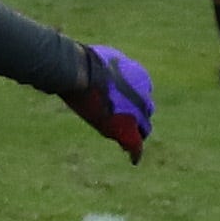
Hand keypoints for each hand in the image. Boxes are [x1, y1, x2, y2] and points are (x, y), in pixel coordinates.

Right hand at [60, 42, 153, 163]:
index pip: (139, 94)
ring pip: (141, 127)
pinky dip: (135, 151)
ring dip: (134, 133)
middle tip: (128, 126)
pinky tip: (134, 159)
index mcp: (139, 76)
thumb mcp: (91, 60)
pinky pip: (135, 144)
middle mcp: (145, 93)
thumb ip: (95, 68)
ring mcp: (137, 112)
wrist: (80, 72)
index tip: (122, 109)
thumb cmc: (79, 63)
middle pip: (144, 111)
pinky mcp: (126, 128)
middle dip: (136, 118)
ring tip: (128, 144)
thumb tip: (74, 61)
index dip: (131, 104)